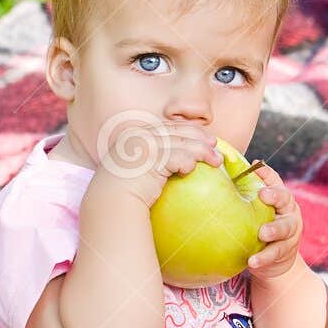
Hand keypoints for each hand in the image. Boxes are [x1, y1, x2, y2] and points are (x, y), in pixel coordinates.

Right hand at [92, 115, 220, 206]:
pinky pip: (178, 157)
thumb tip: (183, 154)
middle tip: (216, 147)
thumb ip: (155, 155)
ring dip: (203, 152)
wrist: (111, 201)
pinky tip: (190, 170)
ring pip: (182, 144)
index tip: (206, 137)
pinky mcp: (151, 158)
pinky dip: (188, 162)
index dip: (190, 130)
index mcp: (136, 133)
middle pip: (178, 132)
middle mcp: (139, 135)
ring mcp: (144, 145)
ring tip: (216, 161)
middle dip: (201, 138)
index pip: (168, 126)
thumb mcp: (139, 165)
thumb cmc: (126, 188)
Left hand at [246, 164, 305, 279]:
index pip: (282, 193)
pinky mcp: (284, 254)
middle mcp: (290, 218)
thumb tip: (254, 162)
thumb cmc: (265, 221)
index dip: (273, 189)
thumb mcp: (265, 203)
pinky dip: (263, 258)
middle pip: (287, 211)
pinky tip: (252, 261)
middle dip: (276, 204)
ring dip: (274, 233)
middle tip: (263, 201)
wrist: (277, 259)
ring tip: (261, 234)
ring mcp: (290, 237)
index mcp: (285, 203)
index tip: (262, 191)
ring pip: (284, 234)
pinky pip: (274, 255)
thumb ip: (262, 184)